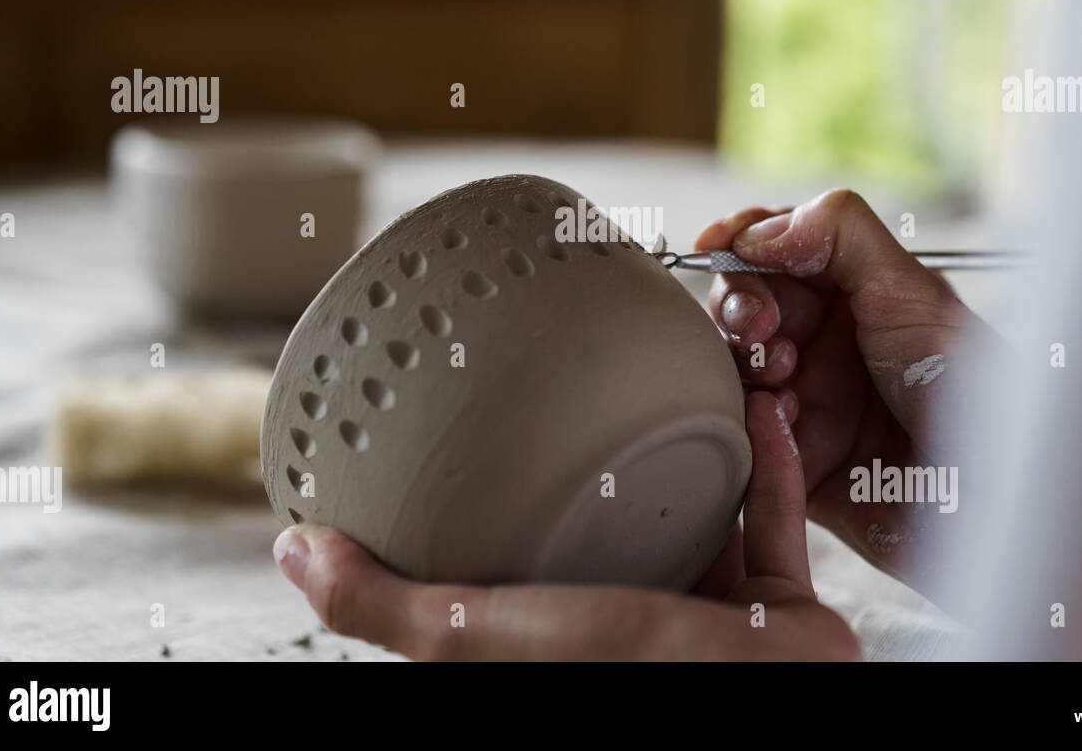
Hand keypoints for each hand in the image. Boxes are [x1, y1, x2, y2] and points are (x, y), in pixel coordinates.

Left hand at [273, 391, 860, 660]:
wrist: (786, 696)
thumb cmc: (641, 674)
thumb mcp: (485, 637)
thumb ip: (392, 605)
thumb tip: (295, 551)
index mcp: (562, 648)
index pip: (512, 588)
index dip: (491, 524)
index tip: (479, 448)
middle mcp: (637, 639)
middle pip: (612, 546)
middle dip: (607, 474)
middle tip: (591, 394)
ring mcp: (713, 626)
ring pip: (702, 523)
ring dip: (696, 457)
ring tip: (684, 385)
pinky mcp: (783, 610)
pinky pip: (771, 525)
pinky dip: (766, 468)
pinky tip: (754, 408)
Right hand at [699, 189, 1001, 599]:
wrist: (984, 487)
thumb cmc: (965, 385)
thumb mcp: (910, 288)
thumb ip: (837, 233)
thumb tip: (755, 231)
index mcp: (854, 295)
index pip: (777, 249)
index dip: (742, 241)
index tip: (716, 243)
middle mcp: (825, 343)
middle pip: (743, 303)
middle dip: (741, 303)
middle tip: (763, 324)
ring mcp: (805, 400)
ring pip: (733, 364)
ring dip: (747, 358)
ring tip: (785, 373)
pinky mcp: (792, 460)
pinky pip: (742, 430)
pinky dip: (752, 415)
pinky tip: (786, 417)